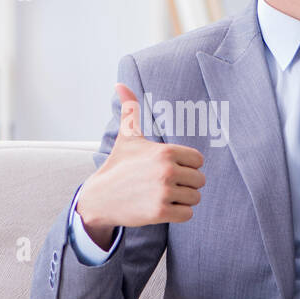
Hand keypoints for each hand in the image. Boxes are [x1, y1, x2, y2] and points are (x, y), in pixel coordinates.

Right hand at [74, 83, 205, 246]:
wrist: (100, 198)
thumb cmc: (119, 165)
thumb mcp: (127, 137)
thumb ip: (130, 110)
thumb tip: (119, 84)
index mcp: (165, 151)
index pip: (199, 161)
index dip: (186, 166)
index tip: (167, 168)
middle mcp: (167, 171)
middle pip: (199, 180)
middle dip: (185, 184)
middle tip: (163, 184)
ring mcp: (164, 192)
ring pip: (195, 198)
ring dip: (182, 200)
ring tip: (161, 195)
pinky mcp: (160, 212)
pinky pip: (187, 214)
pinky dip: (178, 213)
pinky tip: (161, 207)